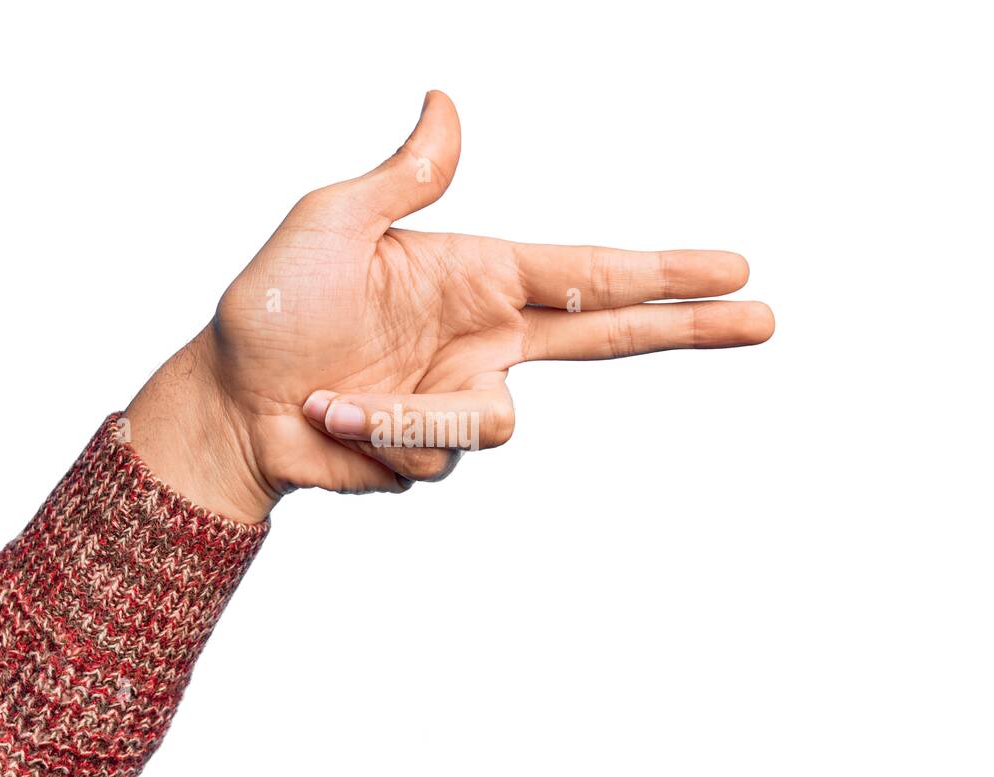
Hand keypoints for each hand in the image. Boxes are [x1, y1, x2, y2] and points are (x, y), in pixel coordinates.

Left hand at [127, 92, 772, 521]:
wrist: (228, 405)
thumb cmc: (271, 307)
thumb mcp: (331, 224)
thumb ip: (404, 177)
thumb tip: (445, 103)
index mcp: (475, 278)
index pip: (588, 274)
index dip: (662, 272)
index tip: (733, 268)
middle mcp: (483, 339)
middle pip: (608, 339)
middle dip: (686, 328)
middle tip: (765, 318)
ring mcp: (461, 400)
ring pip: (493, 423)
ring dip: (405, 413)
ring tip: (330, 397)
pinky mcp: (434, 453)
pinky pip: (436, 456)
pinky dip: (375, 438)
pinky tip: (329, 422)